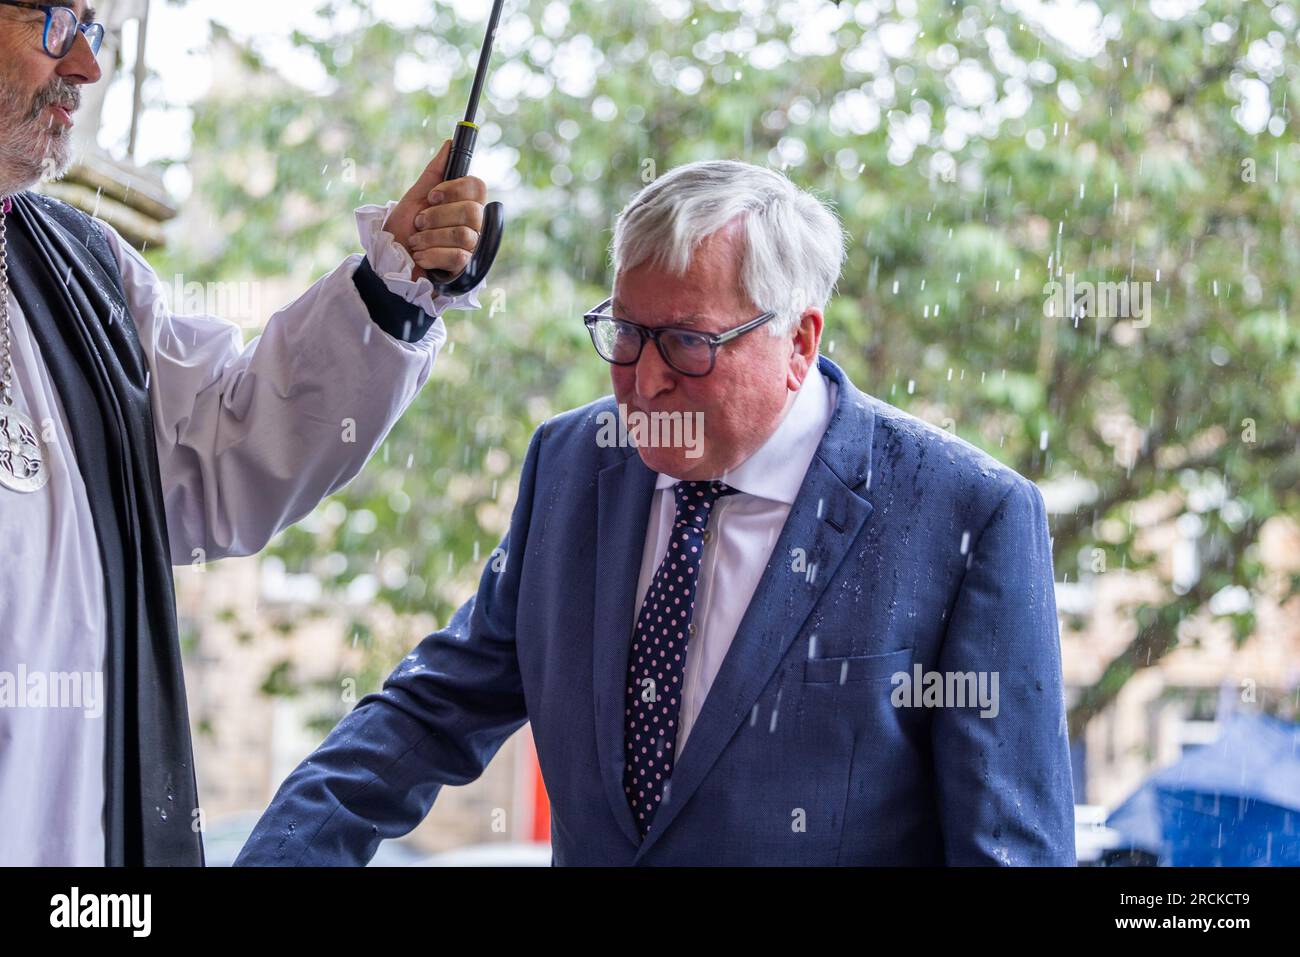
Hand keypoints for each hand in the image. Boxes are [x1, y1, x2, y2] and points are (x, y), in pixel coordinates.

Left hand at [383, 138, 487, 282]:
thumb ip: (434, 173)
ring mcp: (471, 248)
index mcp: (463, 205)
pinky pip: (458, 256)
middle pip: (472, 211)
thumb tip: (450, 144)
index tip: (432, 196)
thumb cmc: (401, 233)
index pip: (477, 187)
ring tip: (417, 242)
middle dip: (437, 217)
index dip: (455, 189)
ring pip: (464, 234)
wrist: (390, 264)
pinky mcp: (465, 270)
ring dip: (431, 237)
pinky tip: (421, 257)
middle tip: (420, 223)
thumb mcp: (413, 199)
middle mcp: (473, 226)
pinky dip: (432, 255)